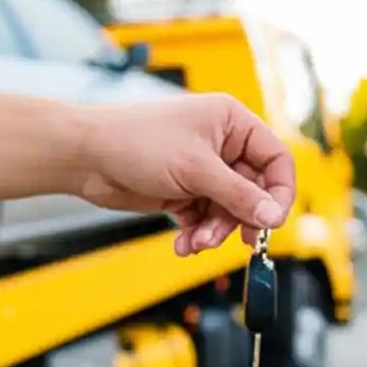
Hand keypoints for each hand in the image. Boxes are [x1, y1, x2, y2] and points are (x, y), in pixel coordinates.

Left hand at [77, 93, 295, 255]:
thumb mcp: (196, 170)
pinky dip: (197, 234)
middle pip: (253, 191)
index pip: (276, 159)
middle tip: (231, 239)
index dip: (280, 192)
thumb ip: (238, 195)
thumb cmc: (137, 142)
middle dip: (239, 218)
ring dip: (216, 231)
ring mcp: (202, 170)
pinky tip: (183, 244)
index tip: (271, 222)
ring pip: (228, 210)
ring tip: (197, 242)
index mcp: (232, 122)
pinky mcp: (184, 192)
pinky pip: (205, 219)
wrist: (87, 157)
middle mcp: (221, 145)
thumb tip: (273, 217)